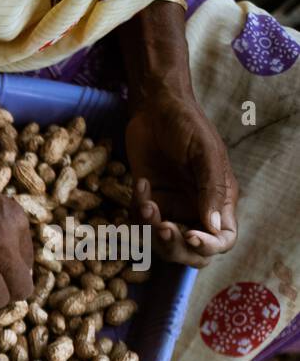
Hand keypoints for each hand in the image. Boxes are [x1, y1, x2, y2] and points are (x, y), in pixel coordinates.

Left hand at [125, 92, 237, 267]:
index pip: (222, 239)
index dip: (209, 246)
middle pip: (191, 251)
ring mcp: (170, 207)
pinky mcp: (146, 201)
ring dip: (151, 229)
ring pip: (161, 242)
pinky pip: (139, 223)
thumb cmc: (187, 125)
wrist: (153, 109)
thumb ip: (211, 189)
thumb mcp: (205, 153)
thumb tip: (215, 226)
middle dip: (175, 247)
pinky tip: (141, 183)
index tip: (191, 237)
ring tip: (147, 204)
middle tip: (163, 228)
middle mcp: (195, 208)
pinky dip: (137, 211)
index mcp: (219, 200)